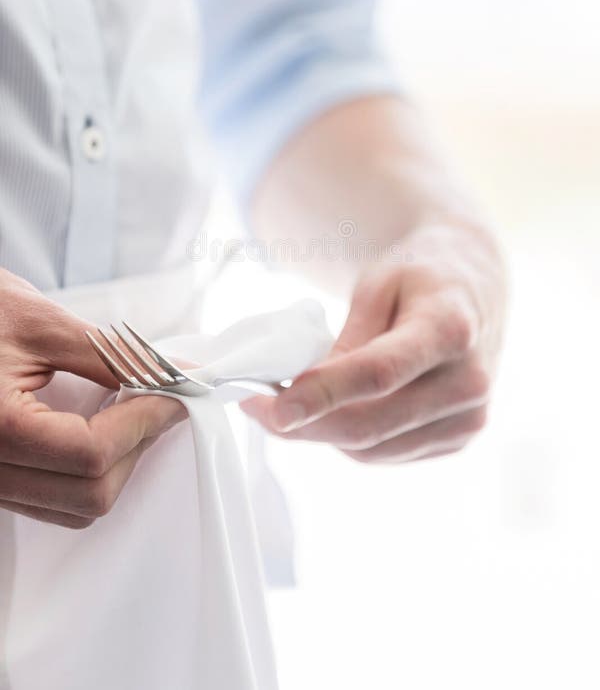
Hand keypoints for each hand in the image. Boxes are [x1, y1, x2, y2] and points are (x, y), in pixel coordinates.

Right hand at [0, 268, 184, 527]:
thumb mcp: (43, 325)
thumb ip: (113, 357)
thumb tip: (173, 373)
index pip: (92, 454)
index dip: (146, 421)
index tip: (177, 392)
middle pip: (89, 494)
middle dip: (137, 445)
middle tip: (162, 399)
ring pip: (73, 507)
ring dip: (118, 462)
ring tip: (134, 408)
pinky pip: (52, 499)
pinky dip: (89, 470)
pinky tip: (101, 425)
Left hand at [241, 224, 505, 462]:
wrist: (473, 284)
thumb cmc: (418, 276)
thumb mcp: (377, 285)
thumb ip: (347, 340)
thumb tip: (303, 391)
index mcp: (450, 328)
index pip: (379, 373)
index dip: (323, 393)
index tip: (273, 407)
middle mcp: (469, 381)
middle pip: (371, 424)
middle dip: (305, 424)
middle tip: (256, 407)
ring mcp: (469, 417)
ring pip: (373, 449)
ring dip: (322, 433)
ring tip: (289, 405)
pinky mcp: (458, 438)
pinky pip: (388, 454)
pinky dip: (350, 439)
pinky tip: (331, 412)